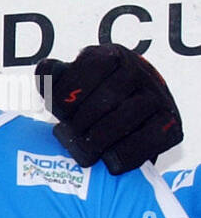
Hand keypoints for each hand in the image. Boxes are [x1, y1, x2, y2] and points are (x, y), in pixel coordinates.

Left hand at [37, 44, 182, 174]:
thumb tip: (46, 71)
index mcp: (111, 56)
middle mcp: (139, 71)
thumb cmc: (95, 99)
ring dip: (98, 139)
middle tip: (67, 136)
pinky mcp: (171, 123)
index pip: (90, 68)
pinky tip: (109, 162)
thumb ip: (55, 78)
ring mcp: (158, 96)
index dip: (68, 94)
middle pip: (107, 96)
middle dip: (80, 121)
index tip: (57, 113)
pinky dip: (124, 154)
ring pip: (126, 117)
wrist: (133, 119)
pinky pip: (148, 139)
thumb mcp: (74, 82)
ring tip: (83, 152)